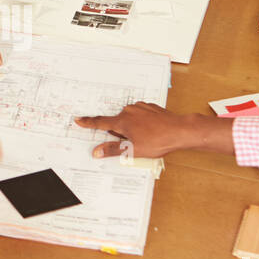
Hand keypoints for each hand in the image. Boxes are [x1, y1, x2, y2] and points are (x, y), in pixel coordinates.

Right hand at [75, 102, 208, 157]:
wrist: (180, 131)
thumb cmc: (158, 141)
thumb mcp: (133, 150)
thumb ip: (113, 150)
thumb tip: (96, 151)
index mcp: (122, 121)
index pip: (100, 123)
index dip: (88, 123)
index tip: (78, 120)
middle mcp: (129, 111)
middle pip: (117, 122)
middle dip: (120, 133)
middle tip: (131, 143)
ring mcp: (140, 107)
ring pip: (129, 119)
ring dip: (132, 128)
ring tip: (145, 138)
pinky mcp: (150, 107)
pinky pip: (140, 115)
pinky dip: (141, 123)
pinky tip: (151, 131)